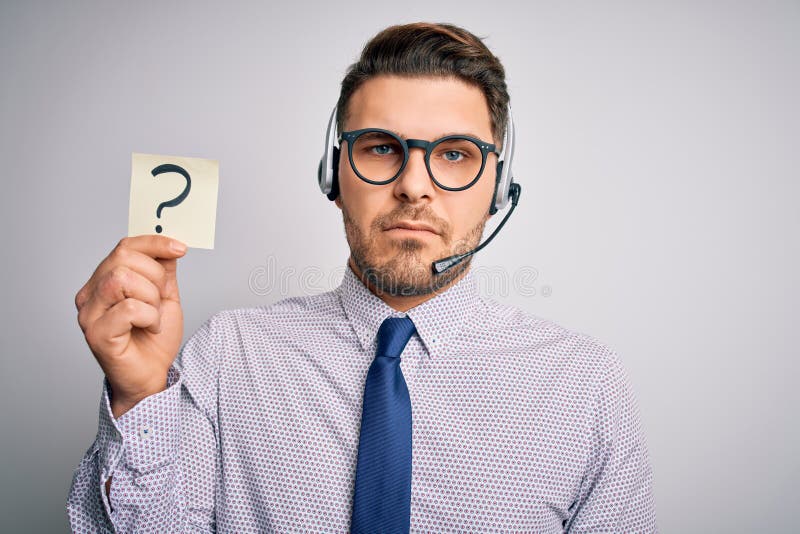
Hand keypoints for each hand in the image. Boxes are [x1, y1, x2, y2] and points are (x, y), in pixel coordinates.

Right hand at [75, 235, 186, 417]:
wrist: (152, 376)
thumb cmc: (154, 340)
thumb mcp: (165, 297)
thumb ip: (163, 271)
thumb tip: (169, 245)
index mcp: (104, 282)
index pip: (124, 247)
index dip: (153, 243)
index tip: (180, 248)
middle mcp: (90, 295)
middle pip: (123, 259)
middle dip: (155, 276)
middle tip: (161, 299)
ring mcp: (89, 314)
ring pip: (122, 280)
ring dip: (151, 297)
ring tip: (153, 316)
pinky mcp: (97, 333)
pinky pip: (129, 308)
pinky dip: (149, 317)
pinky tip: (150, 329)